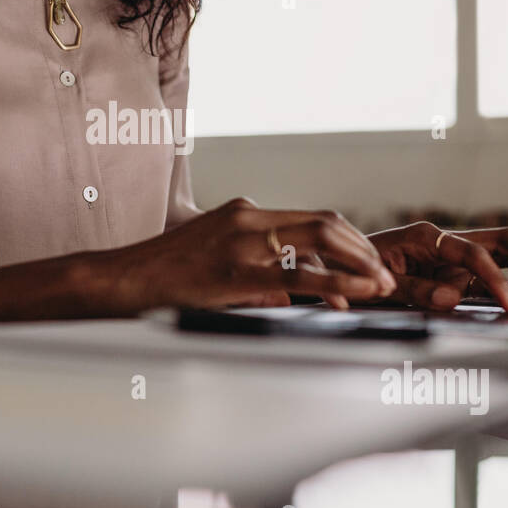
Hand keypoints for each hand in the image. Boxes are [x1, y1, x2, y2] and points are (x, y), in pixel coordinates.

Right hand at [111, 197, 397, 311]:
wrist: (121, 282)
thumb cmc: (164, 277)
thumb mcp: (214, 259)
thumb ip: (255, 266)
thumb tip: (293, 290)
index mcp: (243, 212)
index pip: (312, 218)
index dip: (350, 240)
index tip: (370, 262)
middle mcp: (247, 218)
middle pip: (324, 224)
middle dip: (363, 250)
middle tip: (385, 276)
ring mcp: (241, 242)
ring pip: (319, 243)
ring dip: (358, 265)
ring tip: (380, 287)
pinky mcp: (236, 272)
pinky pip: (297, 276)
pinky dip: (333, 284)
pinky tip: (352, 295)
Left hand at [365, 221, 507, 315]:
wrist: (344, 267)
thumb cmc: (359, 270)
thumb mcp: (378, 282)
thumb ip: (414, 289)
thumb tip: (451, 297)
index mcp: (427, 237)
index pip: (475, 254)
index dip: (499, 281)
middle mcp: (448, 241)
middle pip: (506, 242)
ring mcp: (457, 256)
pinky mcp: (459, 272)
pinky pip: (496, 274)